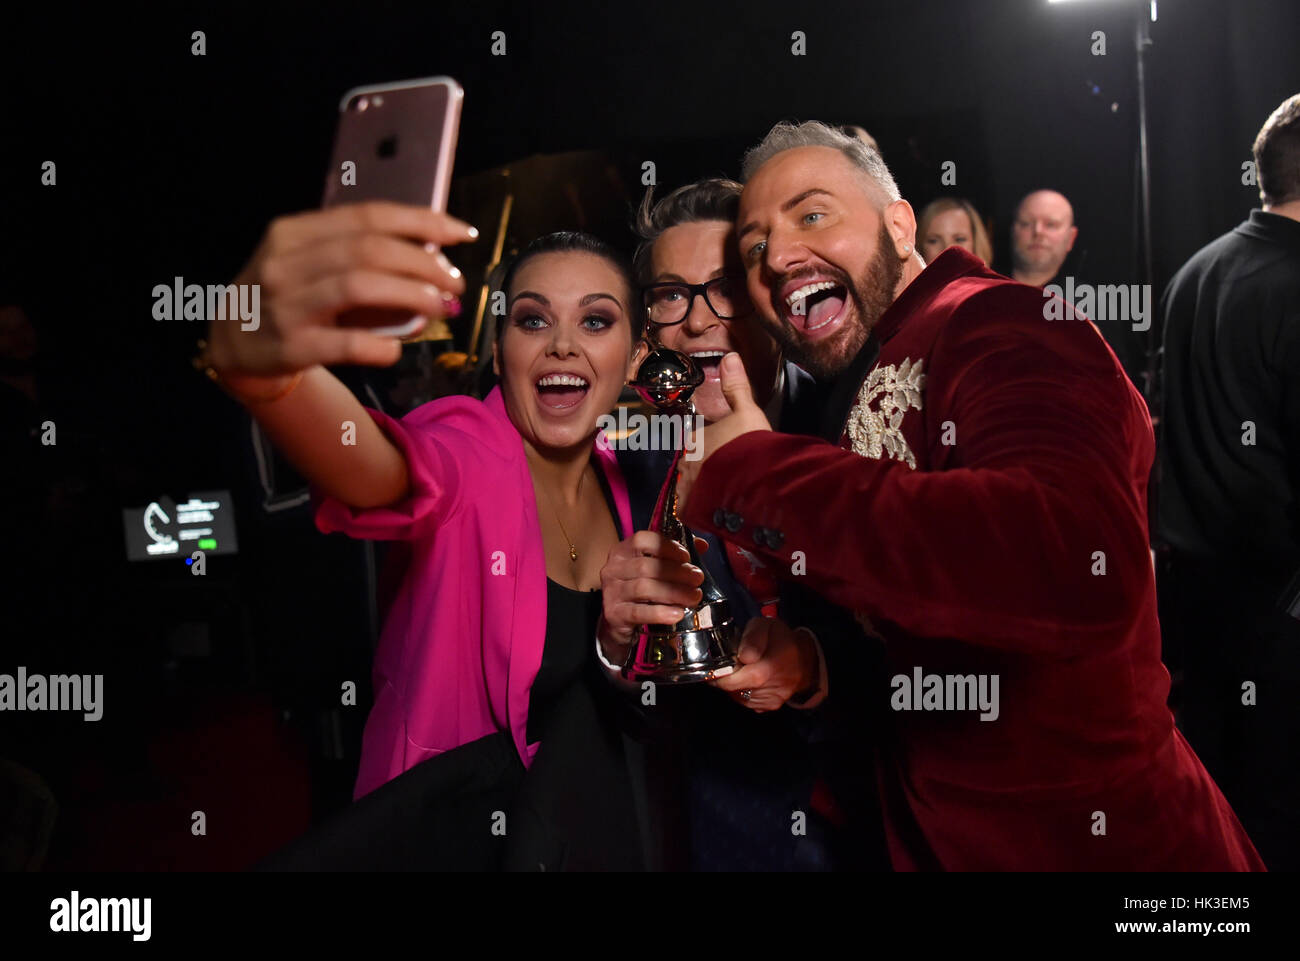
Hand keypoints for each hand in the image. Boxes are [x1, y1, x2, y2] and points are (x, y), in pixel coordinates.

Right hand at [208, 202, 476, 388]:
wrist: (230, 342)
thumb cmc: (286, 296)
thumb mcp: (308, 260)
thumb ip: (357, 252)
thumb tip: (431, 257)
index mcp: (294, 231)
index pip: (368, 216)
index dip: (422, 222)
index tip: (463, 234)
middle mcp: (286, 262)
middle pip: (369, 250)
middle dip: (424, 264)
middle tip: (455, 283)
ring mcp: (285, 305)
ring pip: (359, 287)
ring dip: (411, 296)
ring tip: (441, 307)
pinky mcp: (290, 347)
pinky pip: (346, 343)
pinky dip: (379, 345)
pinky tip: (396, 349)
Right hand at [597, 531, 706, 662]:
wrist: (617, 620)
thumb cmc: (638, 590)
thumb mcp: (653, 568)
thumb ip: (675, 554)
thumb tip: (702, 545)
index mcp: (623, 551)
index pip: (642, 541)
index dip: (667, 546)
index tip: (687, 557)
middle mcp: (613, 569)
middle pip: (646, 566)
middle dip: (677, 572)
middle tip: (697, 579)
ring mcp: (612, 592)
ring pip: (644, 589)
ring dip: (674, 592)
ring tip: (694, 597)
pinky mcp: (614, 614)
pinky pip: (639, 612)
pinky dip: (661, 613)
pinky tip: (677, 613)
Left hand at [675, 351, 769, 513]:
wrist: (755, 480)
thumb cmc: (750, 444)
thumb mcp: (748, 411)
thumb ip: (737, 387)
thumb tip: (730, 356)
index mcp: (697, 438)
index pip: (698, 441)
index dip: (712, 447)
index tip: (725, 453)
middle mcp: (687, 462)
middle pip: (694, 464)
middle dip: (706, 469)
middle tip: (726, 475)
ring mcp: (689, 488)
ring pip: (693, 487)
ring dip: (704, 489)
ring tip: (723, 495)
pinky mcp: (693, 509)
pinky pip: (694, 509)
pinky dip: (703, 509)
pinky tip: (717, 511)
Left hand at [710, 617, 818, 711]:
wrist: (806, 660)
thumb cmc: (783, 641)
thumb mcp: (766, 626)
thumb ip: (751, 638)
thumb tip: (744, 656)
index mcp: (768, 667)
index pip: (732, 677)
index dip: (721, 670)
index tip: (718, 662)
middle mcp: (770, 687)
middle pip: (732, 688)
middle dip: (724, 677)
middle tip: (728, 665)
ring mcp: (770, 700)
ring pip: (737, 695)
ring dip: (734, 683)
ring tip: (744, 669)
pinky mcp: (769, 706)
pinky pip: (746, 701)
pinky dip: (743, 690)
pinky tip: (751, 679)